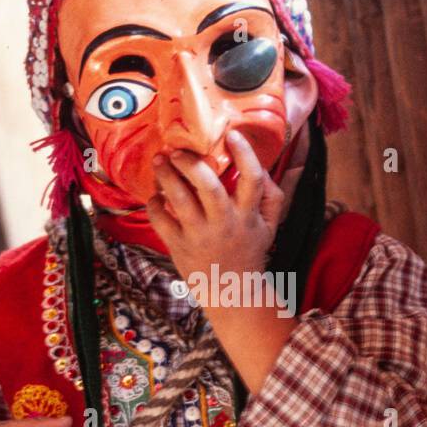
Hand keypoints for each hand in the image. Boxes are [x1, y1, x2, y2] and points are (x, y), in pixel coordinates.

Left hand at [146, 131, 285, 282]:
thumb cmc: (249, 252)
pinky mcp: (179, 246)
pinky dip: (154, 204)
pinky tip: (156, 196)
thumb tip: (263, 168)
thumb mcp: (270, 226)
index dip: (244, 154)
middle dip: (191, 164)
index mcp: (248, 214)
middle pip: (209, 187)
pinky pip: (161, 221)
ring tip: (159, 161)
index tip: (232, 134)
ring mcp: (199, 235)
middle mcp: (224, 223)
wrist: (232, 293)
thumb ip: (273, 197)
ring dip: (166, 177)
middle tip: (178, 151)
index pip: (252, 179)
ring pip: (180, 200)